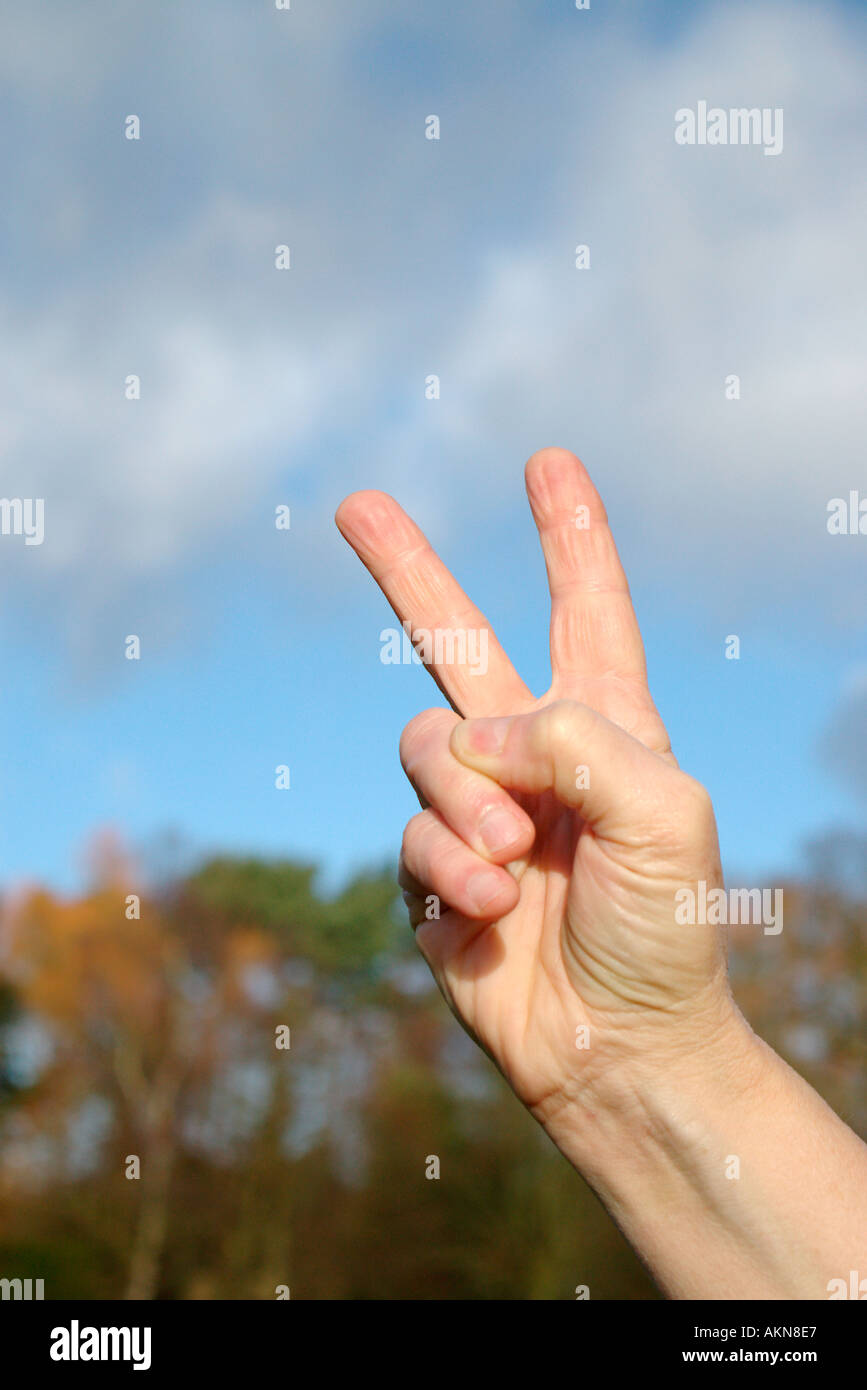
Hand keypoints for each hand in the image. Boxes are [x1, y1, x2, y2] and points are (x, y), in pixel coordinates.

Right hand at [335, 448, 740, 1144]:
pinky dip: (449, 868)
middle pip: (455, 639)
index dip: (570, 535)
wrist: (620, 1048)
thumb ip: (573, 738)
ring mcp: (478, 809)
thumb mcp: (661, 811)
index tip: (549, 464)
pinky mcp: (435, 870)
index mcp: (607, 724)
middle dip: (408, 569)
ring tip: (513, 867)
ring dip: (466, 806)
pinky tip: (490, 911)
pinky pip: (413, 834)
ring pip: (425, 749)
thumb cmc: (664, 929)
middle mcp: (535, 754)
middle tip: (355, 504)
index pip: (586, 609)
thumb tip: (472, 735)